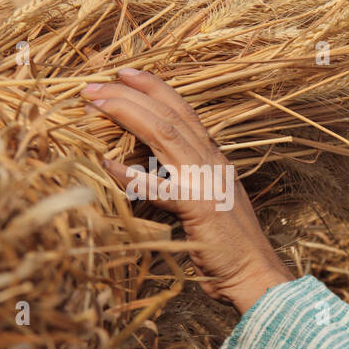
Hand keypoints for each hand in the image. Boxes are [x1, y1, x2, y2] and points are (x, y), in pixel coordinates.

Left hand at [83, 68, 294, 313]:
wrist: (255, 275)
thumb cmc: (229, 245)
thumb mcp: (211, 201)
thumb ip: (186, 179)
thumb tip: (149, 166)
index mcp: (216, 160)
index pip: (185, 112)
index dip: (155, 88)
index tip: (125, 74)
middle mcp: (213, 164)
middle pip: (170, 116)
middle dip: (130, 94)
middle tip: (93, 86)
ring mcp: (208, 184)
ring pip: (165, 135)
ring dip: (127, 114)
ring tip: (95, 103)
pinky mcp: (200, 209)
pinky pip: (158, 186)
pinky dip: (130, 175)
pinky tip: (107, 165)